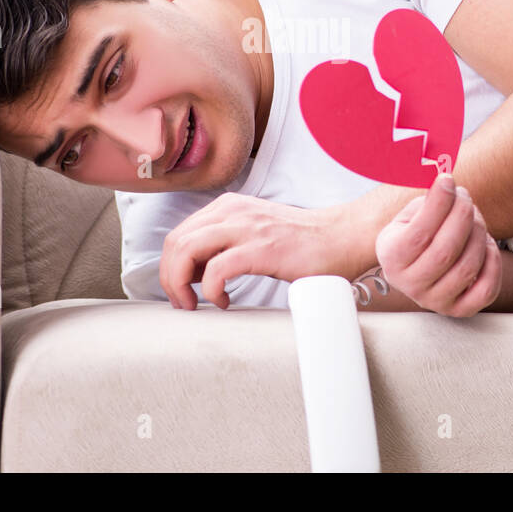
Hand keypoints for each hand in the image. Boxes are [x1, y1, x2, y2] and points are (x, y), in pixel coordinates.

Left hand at [160, 194, 357, 310]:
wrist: (342, 237)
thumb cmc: (302, 243)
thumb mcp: (254, 233)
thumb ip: (224, 244)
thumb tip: (194, 272)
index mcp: (228, 207)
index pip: (178, 234)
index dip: (171, 266)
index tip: (182, 290)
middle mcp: (232, 211)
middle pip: (175, 242)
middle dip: (169, 278)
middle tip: (182, 302)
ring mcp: (247, 228)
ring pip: (187, 250)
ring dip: (180, 283)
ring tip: (195, 304)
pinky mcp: (262, 248)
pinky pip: (217, 269)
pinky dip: (212, 290)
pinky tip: (225, 301)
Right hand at [374, 171, 502, 316]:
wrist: (416, 265)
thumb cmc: (415, 233)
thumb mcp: (410, 216)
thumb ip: (427, 203)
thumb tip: (448, 184)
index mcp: (391, 258)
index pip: (419, 232)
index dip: (438, 204)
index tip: (448, 180)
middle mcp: (410, 285)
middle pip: (445, 251)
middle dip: (462, 216)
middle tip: (465, 197)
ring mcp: (436, 301)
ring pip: (467, 268)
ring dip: (478, 235)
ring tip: (474, 218)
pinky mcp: (460, 309)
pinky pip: (486, 289)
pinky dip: (493, 262)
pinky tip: (485, 244)